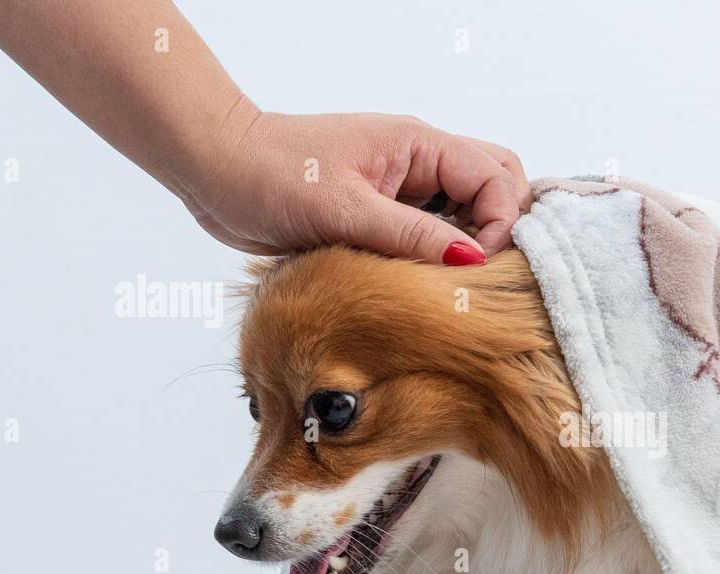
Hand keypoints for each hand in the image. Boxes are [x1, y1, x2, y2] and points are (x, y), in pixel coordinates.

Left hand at [181, 106, 531, 262]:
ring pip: (469, 211)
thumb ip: (411, 235)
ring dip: (471, 245)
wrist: (216, 170)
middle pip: (497, 184)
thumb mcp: (345, 210)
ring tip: (453, 282)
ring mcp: (405, 188)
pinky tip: (425, 282)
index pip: (497, 179)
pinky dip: (440, 256)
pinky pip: (434, 232)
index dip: (500, 225)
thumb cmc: (271, 175)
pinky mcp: (384, 213)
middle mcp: (420, 163)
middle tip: (480, 274)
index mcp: (420, 145)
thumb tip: (471, 262)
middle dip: (503, 227)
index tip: (474, 267)